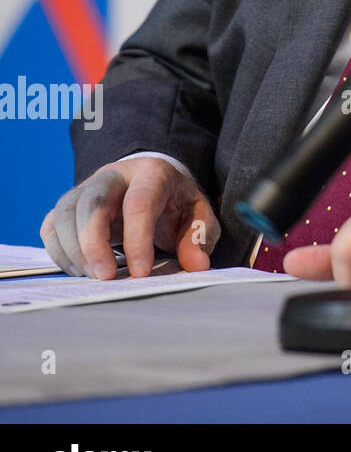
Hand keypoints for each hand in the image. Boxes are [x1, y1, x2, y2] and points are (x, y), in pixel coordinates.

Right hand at [40, 158, 220, 278]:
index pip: (139, 203)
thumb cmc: (174, 202)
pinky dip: (59, 252)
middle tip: (106, 278)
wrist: (151, 183)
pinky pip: (51, 226)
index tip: (141, 273)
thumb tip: (197, 265)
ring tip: (94, 277)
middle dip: (93, 244)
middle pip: (91, 203)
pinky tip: (80, 270)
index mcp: (151, 173)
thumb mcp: (197, 214)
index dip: (137, 239)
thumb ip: (200, 236)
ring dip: (74, 250)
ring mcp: (86, 188)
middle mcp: (113, 176)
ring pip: (65, 213)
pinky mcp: (68, 206)